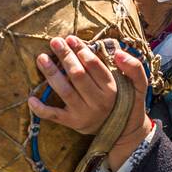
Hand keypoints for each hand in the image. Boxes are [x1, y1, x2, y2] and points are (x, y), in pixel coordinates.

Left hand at [28, 35, 149, 146]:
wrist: (125, 132)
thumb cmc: (129, 102)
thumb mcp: (140, 85)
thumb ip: (134, 67)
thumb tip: (118, 53)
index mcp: (112, 89)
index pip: (94, 66)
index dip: (81, 50)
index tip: (72, 39)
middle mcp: (97, 102)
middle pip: (77, 75)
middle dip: (65, 56)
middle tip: (55, 41)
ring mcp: (84, 113)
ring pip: (64, 90)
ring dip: (51, 73)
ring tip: (41, 58)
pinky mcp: (73, 123)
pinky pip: (55, 116)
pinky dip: (41, 109)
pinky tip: (31, 98)